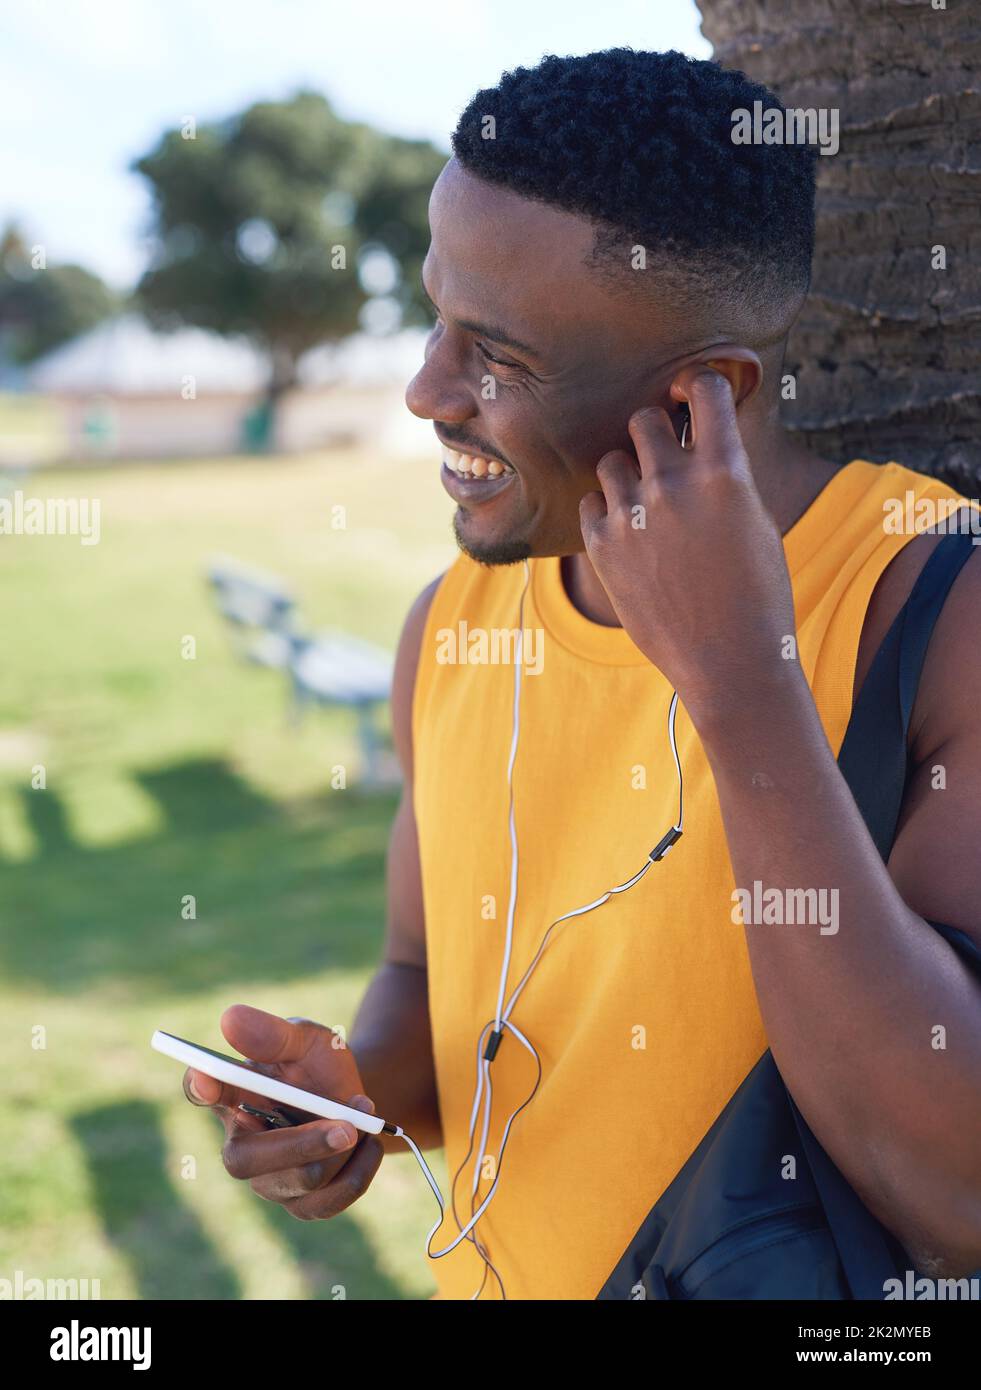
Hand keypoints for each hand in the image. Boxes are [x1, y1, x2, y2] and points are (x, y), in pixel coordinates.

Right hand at [182, 1003, 382, 1219]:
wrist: (359, 1104)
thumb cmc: (320, 1067)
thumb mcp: (308, 1040)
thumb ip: (275, 1035)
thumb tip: (230, 1018)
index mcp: (234, 1093)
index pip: (199, 1089)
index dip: (199, 1086)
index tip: (206, 1077)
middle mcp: (242, 1143)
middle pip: (244, 1160)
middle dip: (301, 1145)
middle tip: (346, 1127)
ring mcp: (269, 1180)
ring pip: (298, 1182)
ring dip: (342, 1152)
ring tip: (363, 1119)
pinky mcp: (301, 1203)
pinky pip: (327, 1203)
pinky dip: (358, 1172)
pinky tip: (368, 1145)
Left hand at [579, 366, 798, 724]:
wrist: (729, 663)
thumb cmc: (757, 594)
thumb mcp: (757, 523)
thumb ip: (724, 475)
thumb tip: (698, 437)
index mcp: (725, 472)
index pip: (703, 390)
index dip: (695, 386)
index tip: (690, 396)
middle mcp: (674, 485)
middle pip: (645, 420)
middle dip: (655, 434)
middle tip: (666, 460)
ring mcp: (633, 515)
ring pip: (612, 462)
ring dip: (628, 475)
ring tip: (647, 507)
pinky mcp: (603, 546)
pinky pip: (591, 503)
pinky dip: (606, 512)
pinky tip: (628, 535)